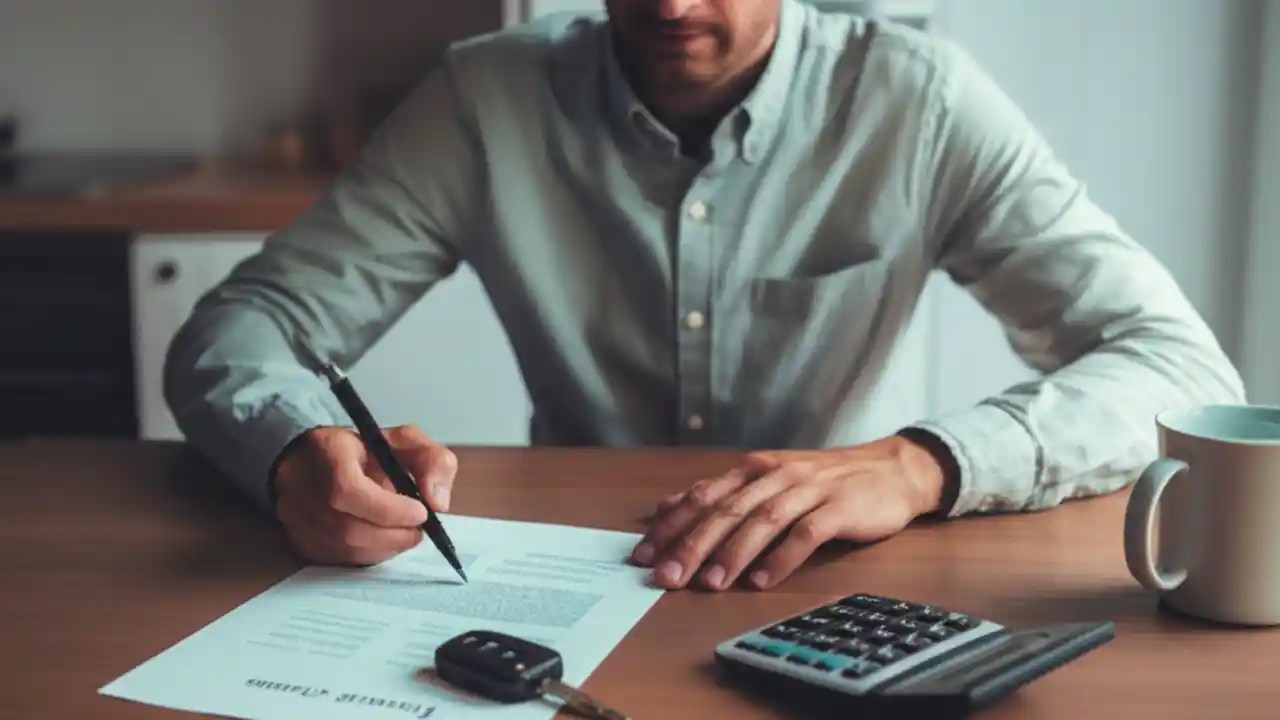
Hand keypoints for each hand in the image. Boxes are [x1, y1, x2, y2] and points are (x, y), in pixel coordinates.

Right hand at [270, 425, 457, 565]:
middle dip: (394, 534)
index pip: (348, 489)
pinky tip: (383, 541)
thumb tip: (438, 503)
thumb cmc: (365, 451)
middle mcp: (303, 485)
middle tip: (418, 530)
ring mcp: (296, 517)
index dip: (388, 509)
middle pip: (347, 527)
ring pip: (344, 549)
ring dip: (385, 547)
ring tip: (404, 533)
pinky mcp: (300, 541)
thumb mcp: (406, 441)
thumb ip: (432, 462)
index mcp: (328, 451)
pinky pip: (338, 560)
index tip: (421, 512)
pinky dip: (369, 555)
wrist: (317, 460)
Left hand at [629, 436, 949, 590]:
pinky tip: (762, 580)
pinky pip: (806, 534)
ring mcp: (809, 489)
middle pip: (727, 510)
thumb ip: (721, 494)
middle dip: (693, 544)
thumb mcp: (769, 480)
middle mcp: (776, 475)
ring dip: (733, 553)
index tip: (644, 555)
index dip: (671, 526)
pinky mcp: (840, 507)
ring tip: (710, 583)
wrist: (892, 470)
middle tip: (668, 576)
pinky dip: (781, 558)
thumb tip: (667, 507)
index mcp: (754, 468)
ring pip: (762, 521)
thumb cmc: (825, 481)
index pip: (703, 496)